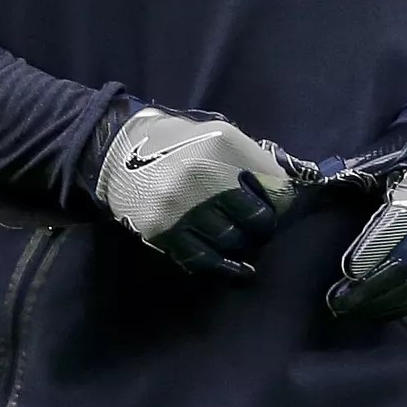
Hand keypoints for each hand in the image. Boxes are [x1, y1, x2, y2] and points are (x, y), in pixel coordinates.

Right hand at [94, 106, 316, 279]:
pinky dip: (225, 267)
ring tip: (242, 241)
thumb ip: (253, 159)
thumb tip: (287, 186)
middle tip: (259, 228)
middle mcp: (205, 176)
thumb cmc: (180, 143)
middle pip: (257, 218)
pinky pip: (203, 259)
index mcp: (225, 146)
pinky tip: (238, 271)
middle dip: (264, 226)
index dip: (281, 201)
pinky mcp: (163, 230)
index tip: (276, 206)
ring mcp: (182, 206)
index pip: (275, 187)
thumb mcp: (220, 135)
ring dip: (243, 244)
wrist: (119, 151)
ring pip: (233, 240)